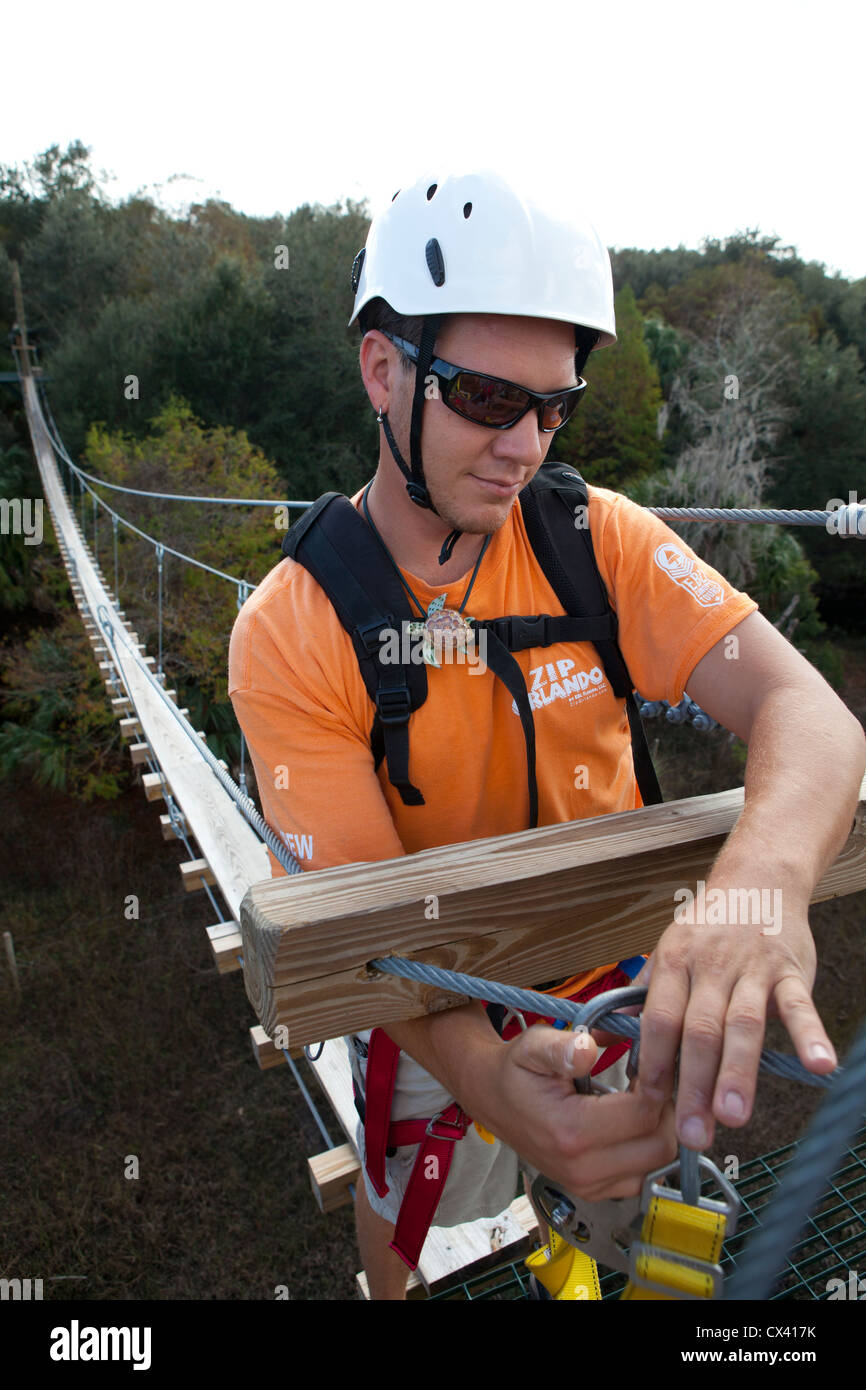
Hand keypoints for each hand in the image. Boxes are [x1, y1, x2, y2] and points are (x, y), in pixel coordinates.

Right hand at [482, 1022, 676, 1200]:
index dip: (658, 1084)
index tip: (650, 1062)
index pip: (645, 1115)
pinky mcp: (594, 1191)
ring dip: (659, 1130)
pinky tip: (632, 1121)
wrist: (492, 1100)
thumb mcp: (533, 1046)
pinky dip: (647, 1149)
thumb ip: (563, 1047)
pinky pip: (643, 1176)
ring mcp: (589, 1186)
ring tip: (641, 1099)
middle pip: (660, 1146)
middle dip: (666, 1109)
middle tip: (651, 1080)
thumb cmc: (517, 1071)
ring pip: (658, 1164)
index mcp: (570, 1132)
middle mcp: (582, 1169)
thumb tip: (589, 1048)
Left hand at [637, 884, 837, 1150]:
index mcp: (673, 962)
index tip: (648, 1105)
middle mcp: (710, 966)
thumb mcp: (667, 952)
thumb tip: (603, 1040)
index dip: (653, 1062)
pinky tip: (818, 1066)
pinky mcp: (790, 970)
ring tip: (733, 1115)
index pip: (659, 1019)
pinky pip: (798, 1005)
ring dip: (738, 1072)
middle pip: (699, 1031)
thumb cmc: (706, 928)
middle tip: (693, 1134)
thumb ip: (645, 999)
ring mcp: (751, 968)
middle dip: (694, 1084)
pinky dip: (810, 1035)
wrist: (755, 879)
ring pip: (743, 1024)